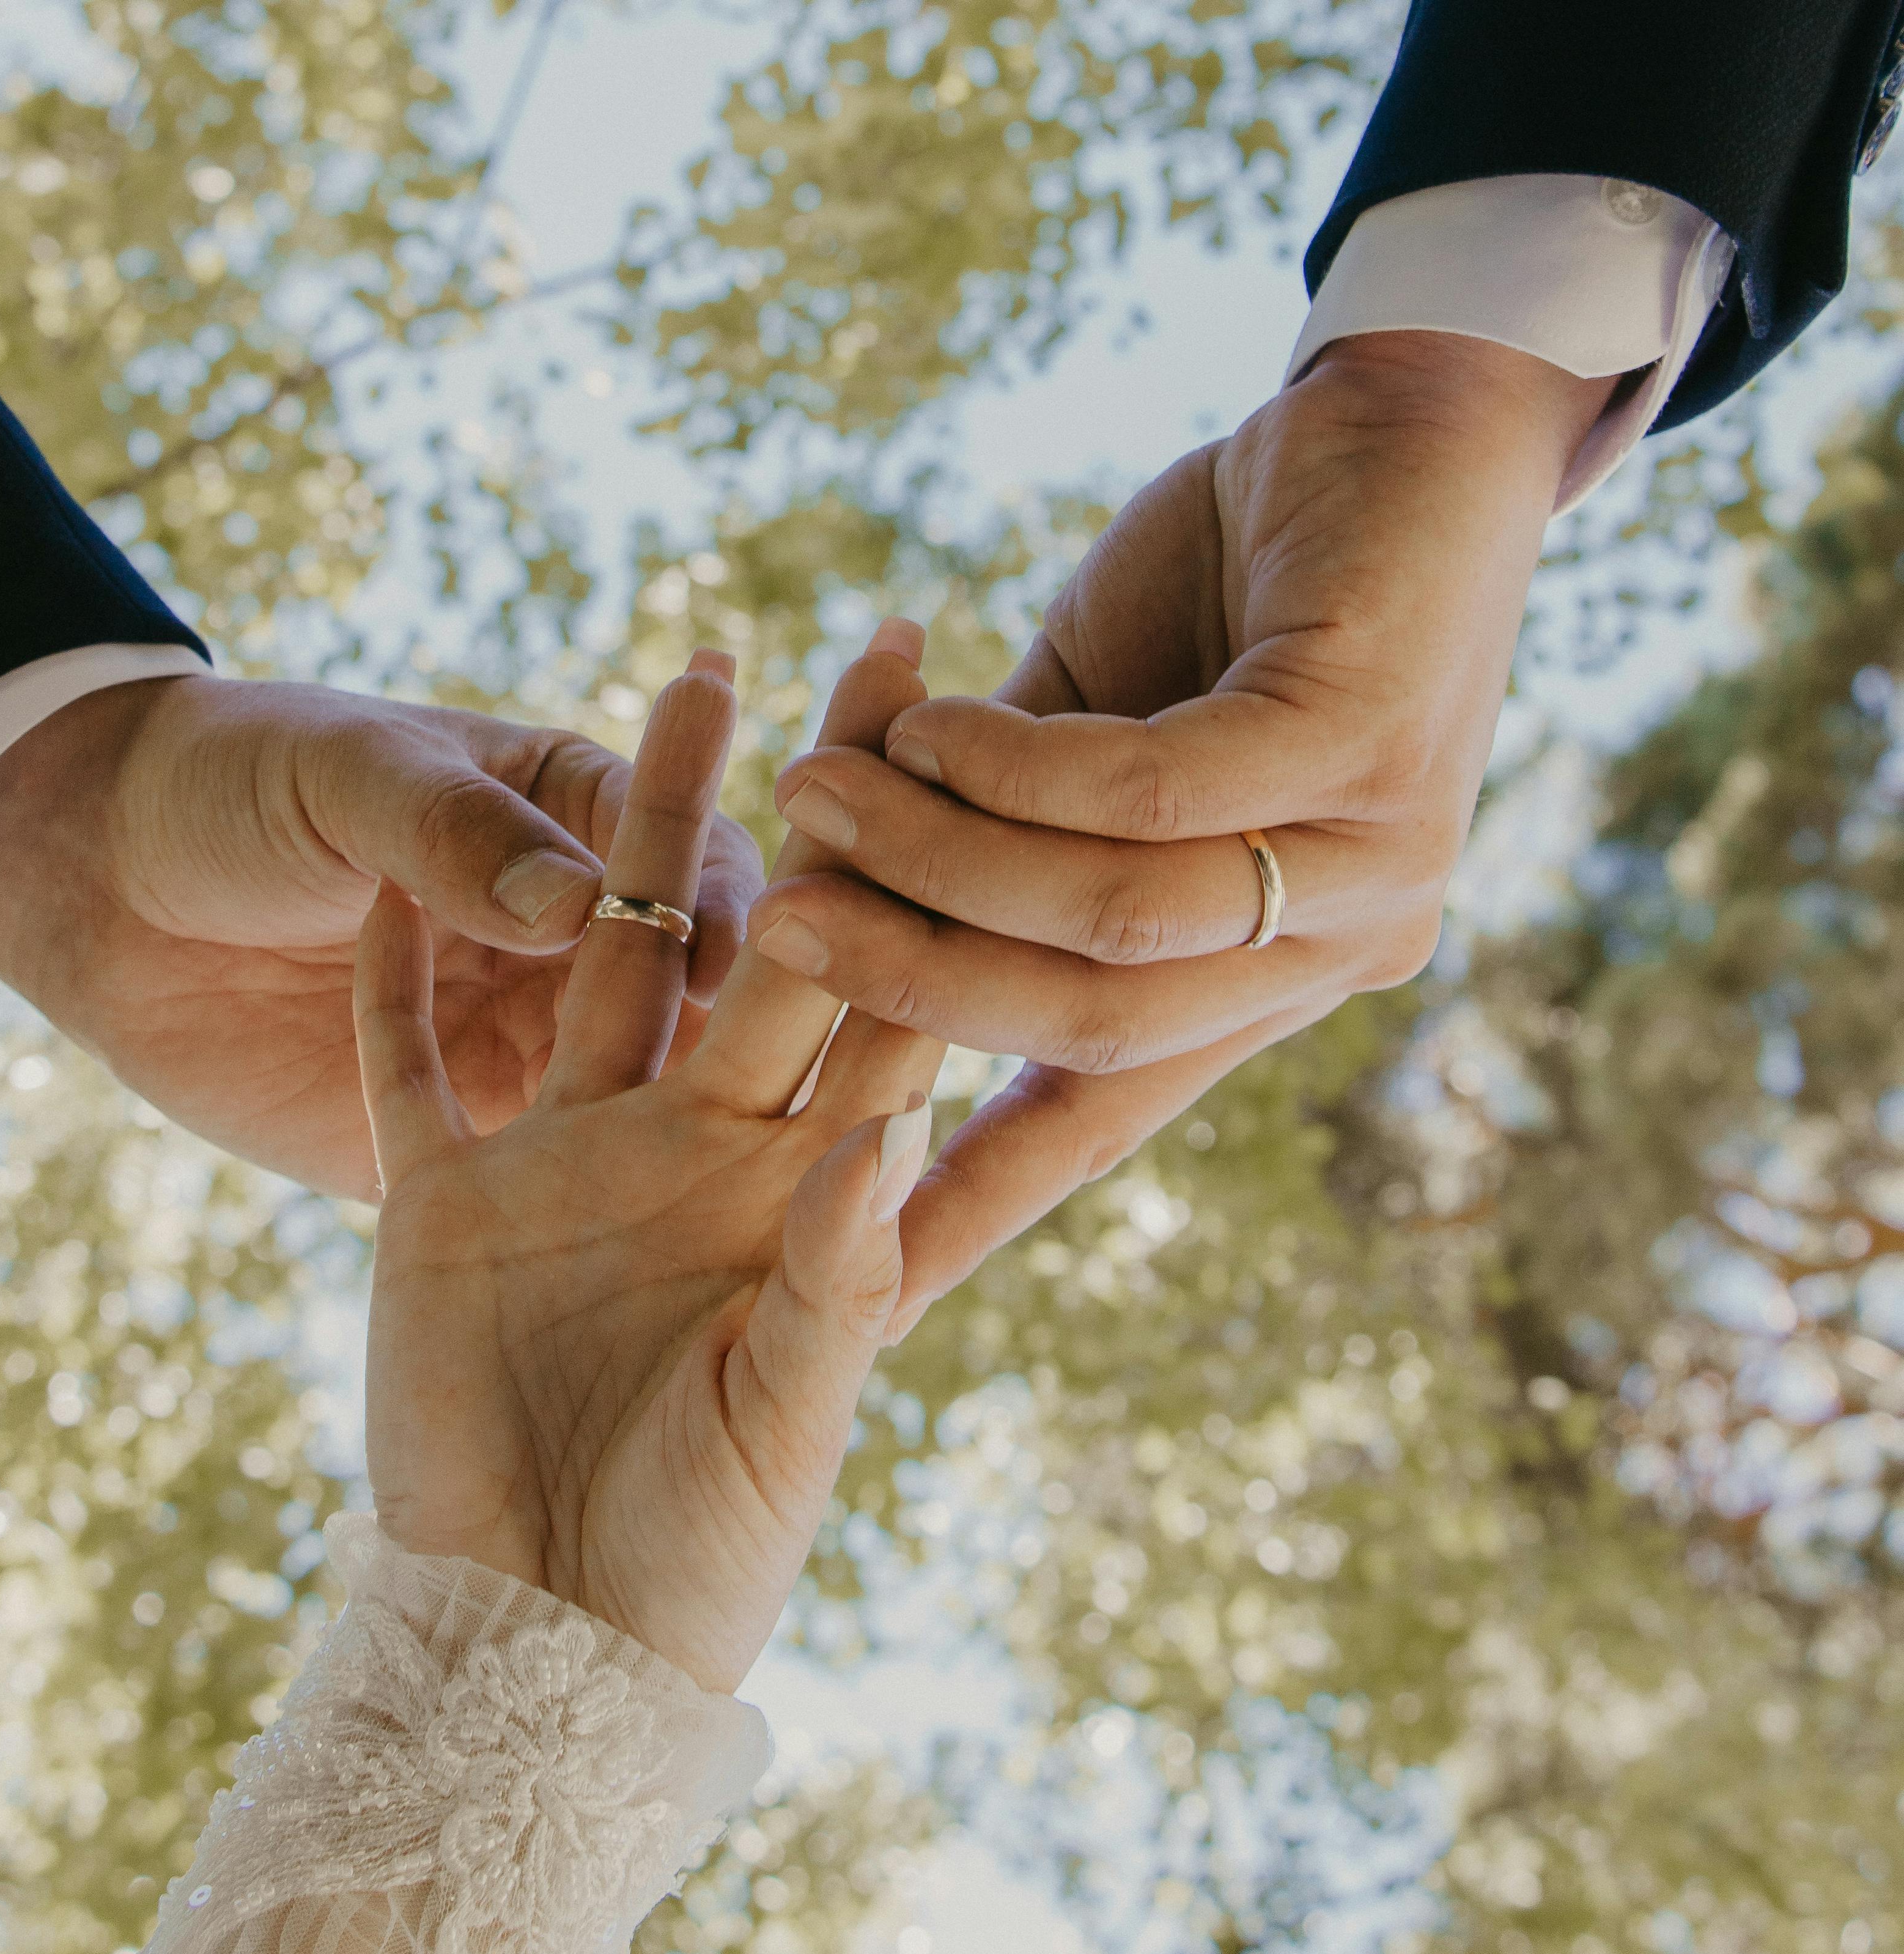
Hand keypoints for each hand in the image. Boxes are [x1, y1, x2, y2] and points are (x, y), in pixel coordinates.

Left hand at [0, 674, 762, 1198]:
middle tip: (848, 1090)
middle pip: (716, 1003)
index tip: (774, 966)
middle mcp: (581, 953)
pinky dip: (581, 1214)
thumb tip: (579, 902)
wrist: (99, 890)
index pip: (709, 876)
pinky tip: (640, 1254)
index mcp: (579, 826)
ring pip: (654, 1111)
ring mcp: (529, 1058)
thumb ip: (457, 835)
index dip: (754, 920)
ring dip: (718, 1149)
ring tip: (788, 1204)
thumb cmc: (234, 786)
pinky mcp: (458, 1151)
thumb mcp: (348, 780)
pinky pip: (535, 1186)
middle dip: (785, 1040)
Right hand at [355, 636, 943, 1692]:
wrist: (539, 1646)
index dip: (929, 876)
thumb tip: (884, 1122)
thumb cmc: (699, 1556)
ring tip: (679, 678)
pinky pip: (408, 1060)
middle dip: (816, 801)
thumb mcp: (791, 1418)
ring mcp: (564, 1161)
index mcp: (798, 1193)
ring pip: (601, 953)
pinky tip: (402, 862)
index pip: (879, 1002)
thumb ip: (835, 1272)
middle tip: (877, 647)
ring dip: (628, 828)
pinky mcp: (439, 1201)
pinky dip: (398, 972)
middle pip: (761, 936)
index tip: (980, 744)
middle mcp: (694, 1148)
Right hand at [749, 332, 1617, 1321]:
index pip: (1111, 1117)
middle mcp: (1341, 944)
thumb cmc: (1236, 588)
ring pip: (1107, 916)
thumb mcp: (1089, 740)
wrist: (1407, 424)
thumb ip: (998, 840)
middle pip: (1093, 1024)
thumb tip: (850, 906)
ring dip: (937, 859)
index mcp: (1274, 974)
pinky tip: (927, 720)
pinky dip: (1007, 766)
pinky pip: (1141, 793)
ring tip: (817, 792)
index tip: (866, 1293)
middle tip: (783, 933)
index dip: (982, 1207)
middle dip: (914, 989)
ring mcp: (1373, 851)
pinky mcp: (1365, 735)